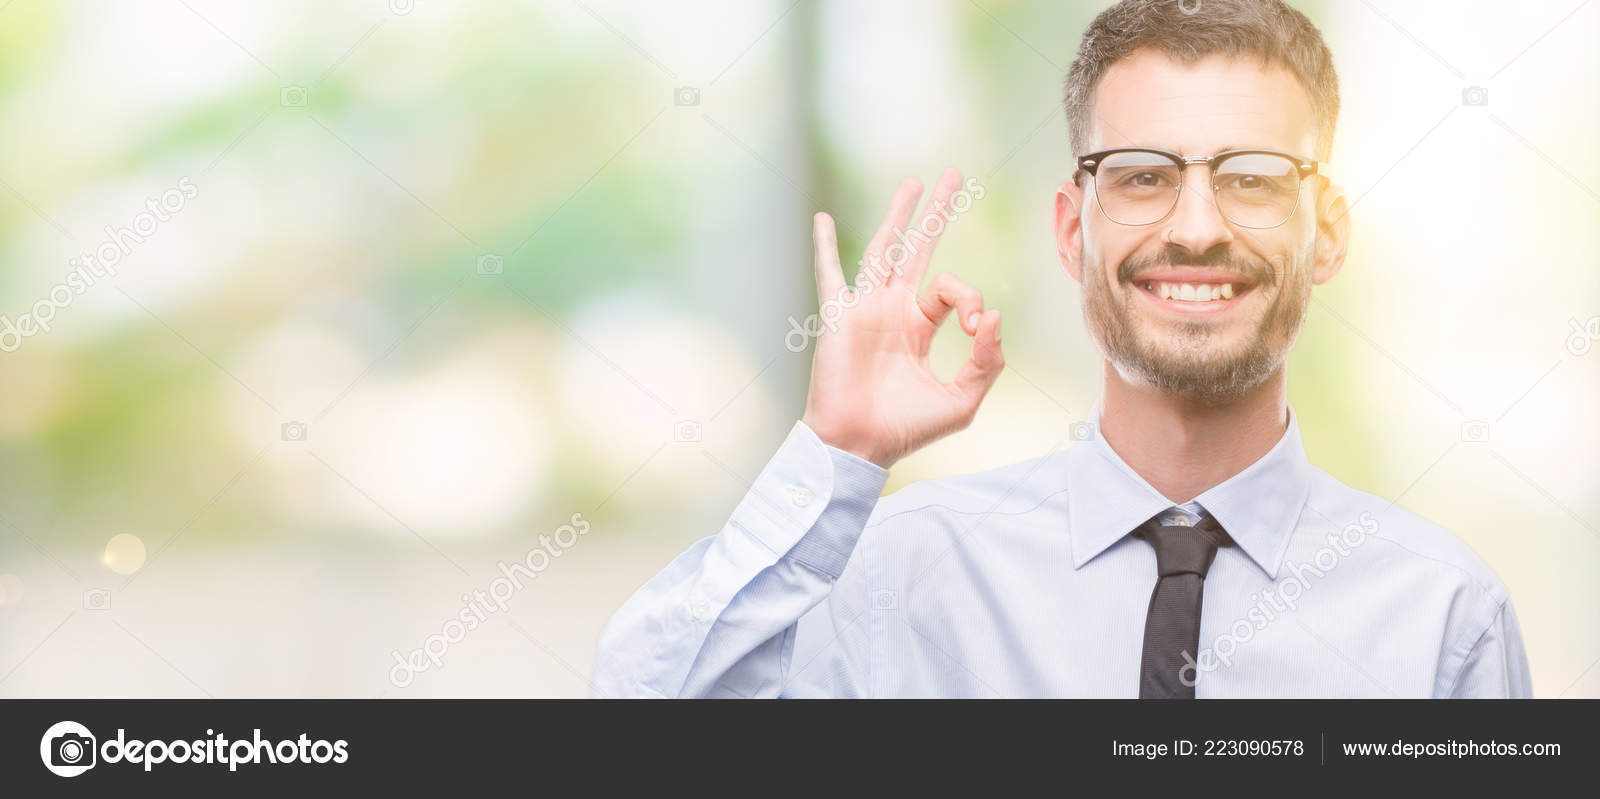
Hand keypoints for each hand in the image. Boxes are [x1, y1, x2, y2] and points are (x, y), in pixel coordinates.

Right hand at [801, 169, 1003, 468]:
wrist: (858, 446)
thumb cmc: (906, 429)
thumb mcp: (963, 400)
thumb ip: (987, 361)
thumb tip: (995, 316)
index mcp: (918, 327)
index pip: (952, 291)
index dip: (971, 301)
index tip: (977, 331)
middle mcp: (892, 312)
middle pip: (917, 250)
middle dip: (935, 214)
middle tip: (950, 176)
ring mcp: (865, 310)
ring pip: (883, 250)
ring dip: (898, 216)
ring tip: (913, 182)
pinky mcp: (840, 318)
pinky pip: (830, 275)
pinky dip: (823, 247)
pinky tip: (821, 218)